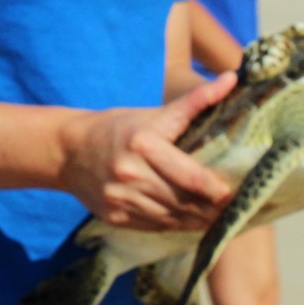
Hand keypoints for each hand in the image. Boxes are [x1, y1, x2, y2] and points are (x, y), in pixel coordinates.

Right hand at [57, 72, 236, 230]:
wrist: (68, 150)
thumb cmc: (119, 126)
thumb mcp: (154, 112)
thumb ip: (195, 100)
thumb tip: (231, 79)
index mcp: (143, 143)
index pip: (188, 175)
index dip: (214, 189)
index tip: (233, 194)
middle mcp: (130, 173)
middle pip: (183, 200)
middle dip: (212, 209)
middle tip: (235, 209)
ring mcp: (121, 198)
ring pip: (171, 218)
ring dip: (198, 221)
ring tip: (219, 219)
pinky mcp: (115, 216)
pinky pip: (155, 225)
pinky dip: (176, 224)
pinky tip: (191, 222)